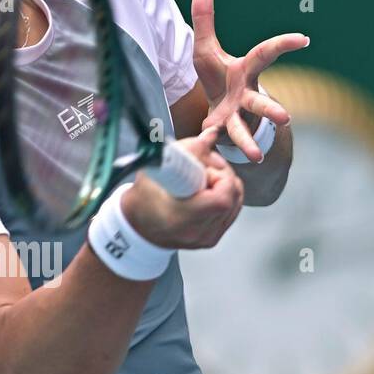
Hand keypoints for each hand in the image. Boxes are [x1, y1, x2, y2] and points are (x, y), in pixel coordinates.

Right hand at [122, 126, 244, 249]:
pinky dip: (225, 196)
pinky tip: (207, 191)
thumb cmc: (143, 198)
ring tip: (204, 179)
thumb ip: (189, 148)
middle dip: (223, 175)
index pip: (222, 198)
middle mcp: (196, 232)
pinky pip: (233, 211)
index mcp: (180, 217)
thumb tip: (212, 134)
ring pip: (237, 202)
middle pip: (233, 196)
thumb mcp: (158, 167)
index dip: (219, 176)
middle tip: (204, 167)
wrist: (137, 226)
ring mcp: (205, 238)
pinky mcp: (211, 239)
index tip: (204, 169)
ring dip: (225, 185)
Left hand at [190, 0, 306, 161]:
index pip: (267, 54)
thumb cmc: (216, 77)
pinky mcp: (222, 133)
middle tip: (286, 119)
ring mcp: (236, 118)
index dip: (284, 45)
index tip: (303, 40)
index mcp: (246, 71)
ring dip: (249, 142)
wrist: (217, 112)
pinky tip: (206, 148)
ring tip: (255, 155)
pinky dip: (211, 145)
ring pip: (244, 131)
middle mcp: (246, 96)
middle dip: (272, 110)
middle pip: (261, 103)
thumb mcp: (206, 47)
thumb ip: (205, 19)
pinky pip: (218, 141)